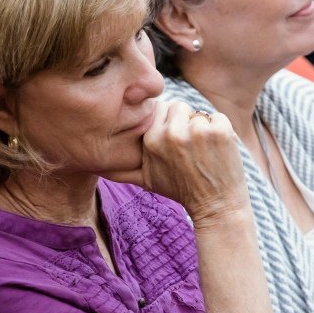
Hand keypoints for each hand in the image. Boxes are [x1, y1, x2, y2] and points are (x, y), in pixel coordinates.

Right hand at [117, 99, 249, 224]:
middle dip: (184, 122)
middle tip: (190, 149)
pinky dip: (221, 131)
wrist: (216, 207)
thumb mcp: (146, 180)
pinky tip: (217, 151)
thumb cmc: (181, 191)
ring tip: (203, 152)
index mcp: (151, 140)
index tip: (175, 140)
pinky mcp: (220, 131)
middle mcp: (172, 134)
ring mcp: (198, 131)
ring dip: (203, 128)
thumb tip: (92, 164)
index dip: (168, 122)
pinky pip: (218, 117)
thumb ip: (120, 169)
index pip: (158, 108)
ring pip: (198, 112)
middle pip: (178, 106)